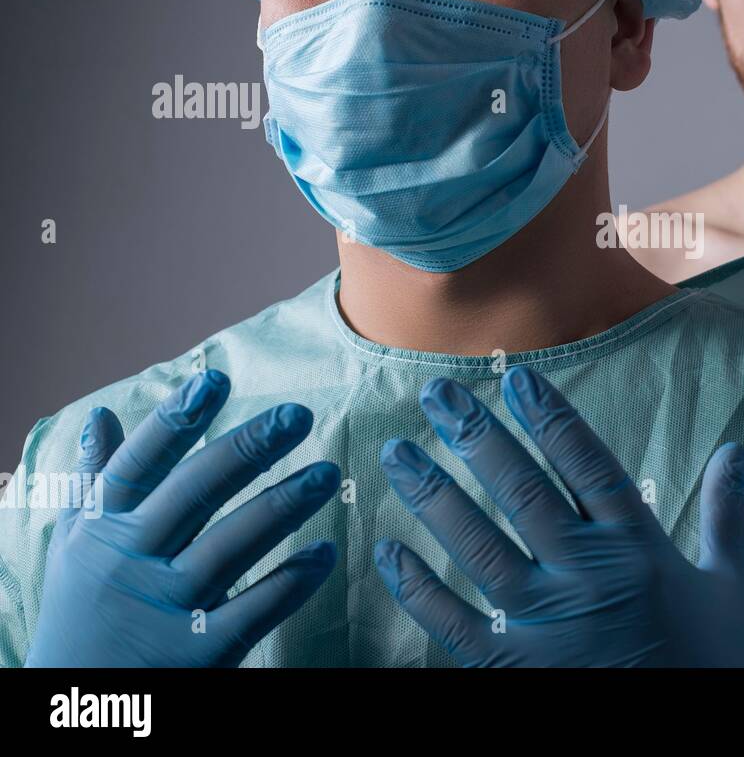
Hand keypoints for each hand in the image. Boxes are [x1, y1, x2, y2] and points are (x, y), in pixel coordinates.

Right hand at [25, 370, 338, 666]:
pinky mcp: (201, 653)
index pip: (140, 464)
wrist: (75, 706)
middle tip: (297, 415)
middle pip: (193, 494)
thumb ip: (95, 481)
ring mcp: (168, 608)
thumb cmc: (83, 611)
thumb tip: (100, 415)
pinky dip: (292, 581)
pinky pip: (255, 610)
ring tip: (327, 475)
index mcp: (104, 530)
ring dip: (283, 506)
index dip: (175, 421)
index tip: (213, 379)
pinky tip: (326, 553)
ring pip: (231, 546)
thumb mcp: (76, 545)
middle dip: (246, 450)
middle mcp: (132, 563)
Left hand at [374, 366, 743, 666]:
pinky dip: (416, 589)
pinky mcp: (512, 668)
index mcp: (636, 549)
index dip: (550, 418)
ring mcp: (543, 623)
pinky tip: (386, 551)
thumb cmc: (714, 663)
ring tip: (397, 453)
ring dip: (433, 496)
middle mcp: (584, 575)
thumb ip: (730, 516)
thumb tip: (734, 450)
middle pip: (521, 492)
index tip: (515, 379)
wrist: (688, 740)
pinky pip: (453, 623)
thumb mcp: (737, 588)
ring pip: (477, 545)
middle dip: (476, 437)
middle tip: (437, 395)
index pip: (587, 465)